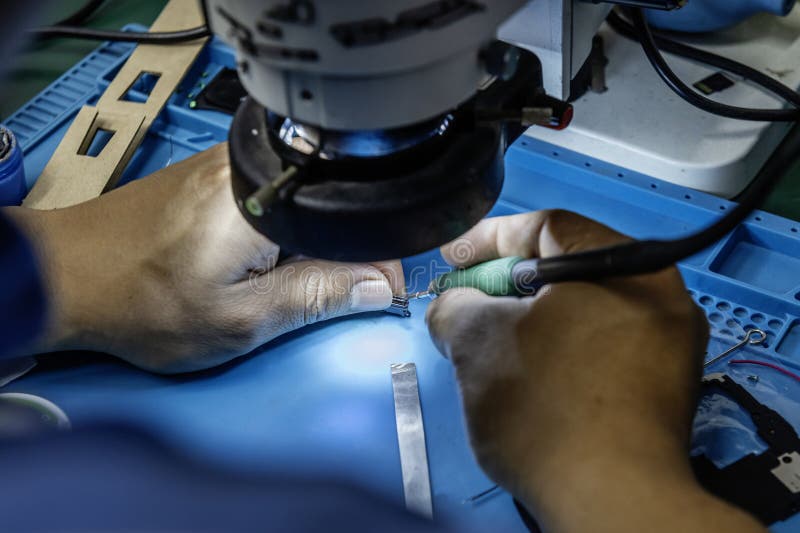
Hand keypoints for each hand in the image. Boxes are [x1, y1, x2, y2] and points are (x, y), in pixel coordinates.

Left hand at [6, 143, 403, 372]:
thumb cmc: (140, 303)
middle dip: (336, 258)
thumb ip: (316, 298)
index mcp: (261, 199)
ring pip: (302, 206)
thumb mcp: (240, 318)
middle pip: (330, 210)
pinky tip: (245, 263)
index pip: (354, 224)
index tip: (377, 295)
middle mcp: (247, 166)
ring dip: (302, 248)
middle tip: (305, 300)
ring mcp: (226, 164)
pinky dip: (275, 236)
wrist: (66, 275)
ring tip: (263, 283)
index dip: (376, 264)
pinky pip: (270, 202)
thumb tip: (378, 286)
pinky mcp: (211, 173)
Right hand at [426, 211, 763, 532]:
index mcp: (626, 266)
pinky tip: (528, 380)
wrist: (611, 500)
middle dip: (505, 286)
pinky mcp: (660, 391)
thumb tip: (456, 306)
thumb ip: (456, 304)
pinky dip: (558, 353)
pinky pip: (599, 350)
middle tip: (466, 306)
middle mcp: (660, 297)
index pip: (546, 226)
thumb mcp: (477, 341)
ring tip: (489, 349)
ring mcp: (667, 347)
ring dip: (529, 323)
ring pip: (581, 314)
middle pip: (566, 272)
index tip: (452, 260)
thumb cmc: (546, 405)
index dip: (487, 238)